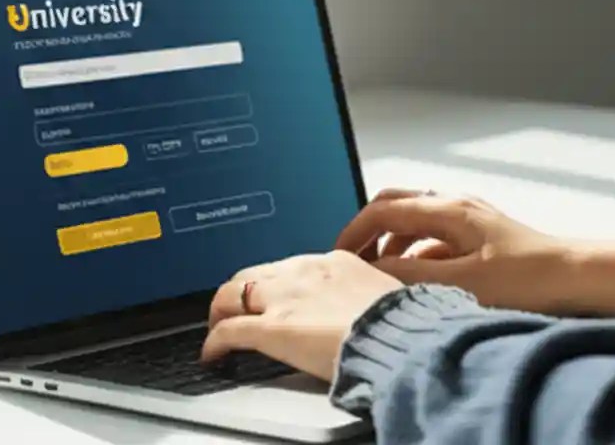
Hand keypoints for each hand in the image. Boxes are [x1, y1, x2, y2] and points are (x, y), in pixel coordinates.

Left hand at [202, 251, 402, 380]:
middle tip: (235, 309)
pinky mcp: (271, 328)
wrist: (398, 335)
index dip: (275, 282)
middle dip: (239, 292)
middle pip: (253, 274)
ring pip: (232, 294)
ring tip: (217, 326)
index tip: (274, 294)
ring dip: (220, 311)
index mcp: (334, 261)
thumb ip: (366, 295)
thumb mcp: (385, 293)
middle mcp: (303, 272)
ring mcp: (284, 298)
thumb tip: (368, 307)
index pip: (290, 267)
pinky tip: (213, 353)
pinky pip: (228, 331)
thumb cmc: (402, 321)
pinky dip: (214, 343)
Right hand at [335, 189, 614, 317]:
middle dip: (367, 232)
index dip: (354, 232)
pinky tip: (416, 281)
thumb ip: (415, 277)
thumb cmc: (530, 277)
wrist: (576, 276)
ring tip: (379, 277)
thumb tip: (372, 275)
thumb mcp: (465, 283)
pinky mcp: (478, 236)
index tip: (336, 256)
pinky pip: (434, 238)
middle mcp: (455, 206)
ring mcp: (468, 219)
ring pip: (414, 224)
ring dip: (392, 246)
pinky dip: (415, 255)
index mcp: (449, 209)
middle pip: (395, 206)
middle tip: (349, 260)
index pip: (384, 210)